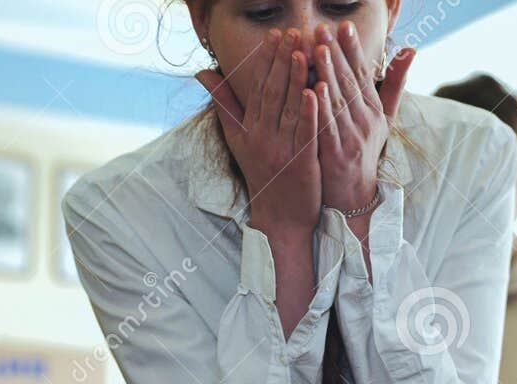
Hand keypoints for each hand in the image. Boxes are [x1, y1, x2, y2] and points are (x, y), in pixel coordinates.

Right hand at [197, 29, 320, 235]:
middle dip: (282, 61)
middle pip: (273, 93)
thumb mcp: (238, 139)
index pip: (258, 88)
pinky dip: (309, 112)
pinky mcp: (301, 163)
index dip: (267, 60)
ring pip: (289, 109)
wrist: (279, 217)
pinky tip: (314, 91)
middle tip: (291, 33)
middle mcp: (263, 137)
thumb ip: (224, 105)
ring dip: (296, 79)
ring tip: (303, 52)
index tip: (274, 35)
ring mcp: (282, 150)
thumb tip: (202, 73)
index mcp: (250, 129)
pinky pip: (305, 133)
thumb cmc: (262, 174)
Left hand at [311, 22, 414, 212]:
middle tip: (323, 28)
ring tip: (317, 49)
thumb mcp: (384, 118)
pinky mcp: (338, 155)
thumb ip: (394, 83)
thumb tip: (411, 49)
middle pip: (349, 82)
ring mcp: (353, 139)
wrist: (354, 197)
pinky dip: (322, 109)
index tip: (344, 26)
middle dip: (336, 53)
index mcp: (373, 109)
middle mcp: (366, 121)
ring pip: (339, 101)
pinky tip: (313, 90)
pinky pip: (329, 128)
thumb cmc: (364, 152)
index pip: (363, 73)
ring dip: (328, 73)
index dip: (353, 48)